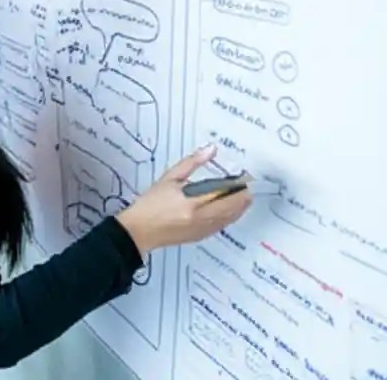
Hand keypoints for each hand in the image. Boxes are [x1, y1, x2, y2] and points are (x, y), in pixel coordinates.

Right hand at [115, 145, 251, 254]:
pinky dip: (229, 218)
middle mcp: (200, 218)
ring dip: (239, 209)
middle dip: (242, 197)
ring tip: (245, 198)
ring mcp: (200, 230)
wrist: (138, 231)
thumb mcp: (169, 178)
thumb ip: (191, 163)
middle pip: (230, 207)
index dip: (237, 185)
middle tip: (249, 187)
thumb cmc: (150, 203)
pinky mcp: (199, 237)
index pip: (223, 192)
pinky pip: (220, 227)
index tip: (245, 177)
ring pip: (228, 219)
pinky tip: (232, 212)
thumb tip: (211, 149)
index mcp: (192, 202)